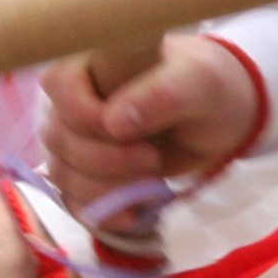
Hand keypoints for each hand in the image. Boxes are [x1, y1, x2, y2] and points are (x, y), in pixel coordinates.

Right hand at [40, 36, 261, 214]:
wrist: (218, 117)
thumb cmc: (206, 85)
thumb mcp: (198, 83)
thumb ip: (161, 95)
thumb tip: (113, 123)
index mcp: (92, 63)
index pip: (59, 87)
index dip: (87, 118)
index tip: (131, 132)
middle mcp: (72, 101)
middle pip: (60, 139)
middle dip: (106, 161)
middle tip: (153, 159)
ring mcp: (76, 142)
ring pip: (63, 175)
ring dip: (105, 191)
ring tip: (151, 186)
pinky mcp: (87, 176)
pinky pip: (74, 201)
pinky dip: (102, 214)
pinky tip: (135, 215)